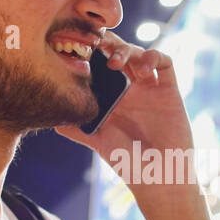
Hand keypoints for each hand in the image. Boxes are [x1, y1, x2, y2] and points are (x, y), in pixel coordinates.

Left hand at [55, 29, 196, 187]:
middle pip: (118, 51)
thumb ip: (75, 128)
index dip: (91, 51)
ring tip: (115, 62)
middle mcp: (129, 88)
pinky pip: (164, 62)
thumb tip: (50, 118)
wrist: (157, 176)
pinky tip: (143, 70)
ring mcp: (149, 87)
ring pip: (139, 52)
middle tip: (96, 45)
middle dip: (107, 43)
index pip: (99, 64)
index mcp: (111, 96)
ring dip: (126, 50)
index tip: (78, 48)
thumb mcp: (97, 140)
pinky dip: (153, 57)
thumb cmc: (127, 161)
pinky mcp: (168, 89)